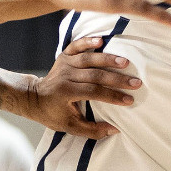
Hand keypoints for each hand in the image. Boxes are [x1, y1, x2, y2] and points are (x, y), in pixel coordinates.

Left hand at [25, 34, 139, 137]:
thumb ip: (92, 131)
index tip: (129, 100)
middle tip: (136, 83)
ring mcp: (65, 63)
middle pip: (95, 75)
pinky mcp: (64, 55)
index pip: (94, 92)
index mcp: (66, 92)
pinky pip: (76, 46)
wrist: (34, 98)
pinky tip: (101, 40)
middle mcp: (65, 75)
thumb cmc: (53, 114)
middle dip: (117, 79)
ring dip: (108, 59)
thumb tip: (116, 130)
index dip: (113, 96)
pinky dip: (88, 41)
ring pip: (89, 59)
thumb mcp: (70, 127)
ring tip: (126, 62)